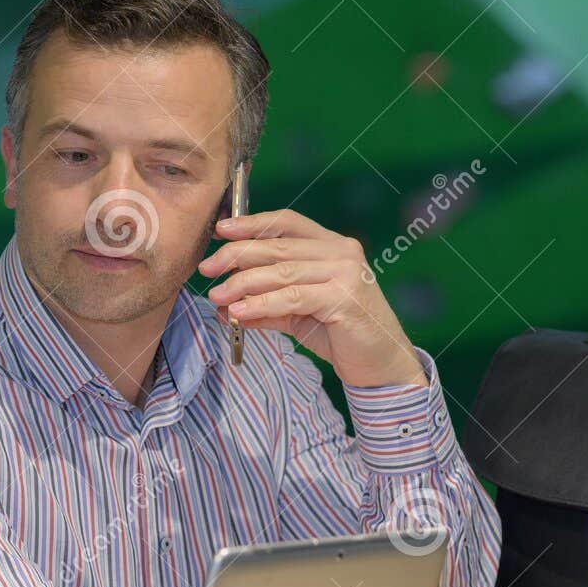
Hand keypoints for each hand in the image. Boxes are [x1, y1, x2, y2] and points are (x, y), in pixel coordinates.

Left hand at [199, 208, 424, 387]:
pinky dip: (261, 304)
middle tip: (208, 268)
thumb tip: (223, 303)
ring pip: (282, 272)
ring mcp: (346, 273)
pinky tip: (239, 311)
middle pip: (279, 246)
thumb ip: (264, 303)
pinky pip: (292, 297)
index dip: (252, 223)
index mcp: (332, 245)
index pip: (287, 222)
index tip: (220, 229)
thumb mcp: (296, 313)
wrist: (380, 364)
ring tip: (217, 295)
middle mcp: (342, 252)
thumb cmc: (340, 333)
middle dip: (237, 255)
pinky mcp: (344, 298)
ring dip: (243, 283)